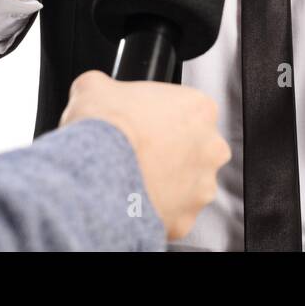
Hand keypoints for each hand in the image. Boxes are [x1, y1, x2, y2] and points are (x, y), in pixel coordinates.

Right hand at [60, 71, 230, 240]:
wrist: (94, 173)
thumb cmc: (103, 127)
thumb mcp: (96, 86)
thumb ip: (109, 86)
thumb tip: (98, 88)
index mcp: (199, 108)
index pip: (187, 111)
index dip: (162, 118)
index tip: (145, 125)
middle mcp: (211, 147)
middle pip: (194, 149)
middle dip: (172, 153)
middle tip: (141, 154)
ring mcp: (201, 185)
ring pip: (187, 185)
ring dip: (167, 184)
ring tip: (135, 180)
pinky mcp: (186, 219)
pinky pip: (173, 214)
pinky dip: (156, 211)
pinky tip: (133, 202)